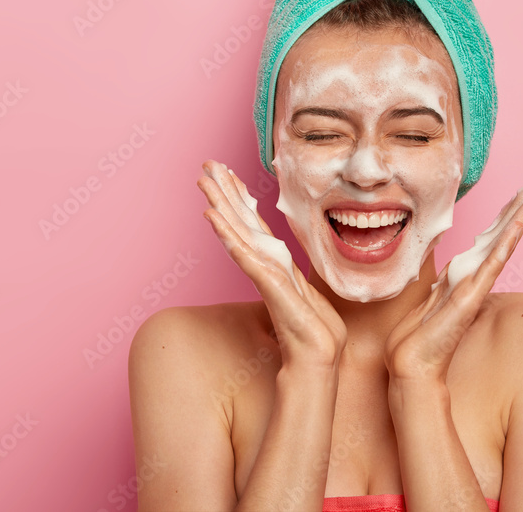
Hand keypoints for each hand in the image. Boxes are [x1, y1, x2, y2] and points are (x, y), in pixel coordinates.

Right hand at [197, 160, 347, 369]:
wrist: (318, 356)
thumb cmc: (315, 329)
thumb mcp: (306, 289)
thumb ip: (293, 273)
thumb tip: (289, 261)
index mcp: (274, 262)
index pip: (253, 222)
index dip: (239, 196)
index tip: (227, 172)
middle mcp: (264, 263)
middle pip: (240, 220)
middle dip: (224, 191)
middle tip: (206, 165)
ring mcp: (263, 272)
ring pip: (237, 230)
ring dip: (220, 204)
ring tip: (204, 181)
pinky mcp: (267, 283)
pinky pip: (244, 254)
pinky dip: (228, 234)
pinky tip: (213, 217)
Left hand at [383, 181, 522, 383]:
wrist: (411, 364)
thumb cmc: (415, 337)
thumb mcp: (425, 300)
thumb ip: (436, 286)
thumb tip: (438, 276)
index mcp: (461, 276)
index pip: (485, 240)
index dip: (501, 218)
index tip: (517, 195)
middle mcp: (472, 278)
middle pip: (499, 236)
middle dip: (518, 209)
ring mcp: (474, 286)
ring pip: (500, 244)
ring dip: (518, 218)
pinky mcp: (471, 296)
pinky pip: (492, 263)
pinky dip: (506, 242)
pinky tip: (517, 224)